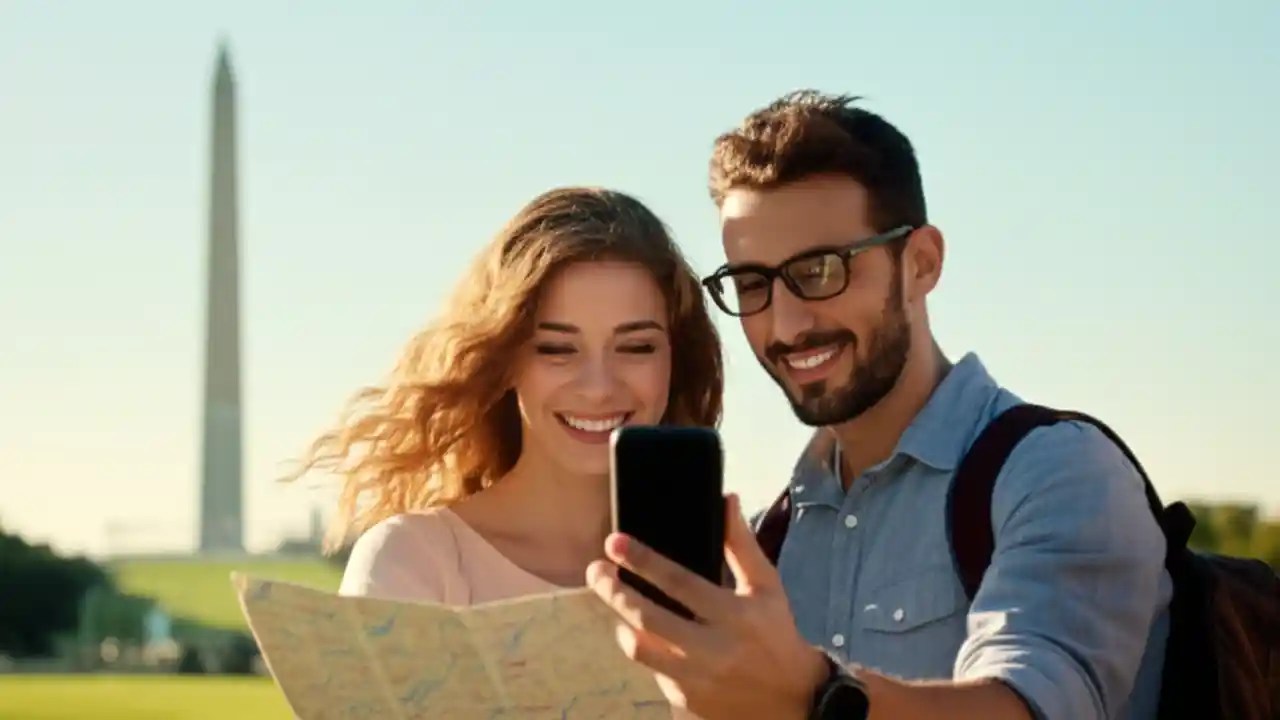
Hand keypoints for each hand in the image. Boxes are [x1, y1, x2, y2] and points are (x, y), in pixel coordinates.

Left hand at [586, 493, 828, 719]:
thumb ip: (741, 544)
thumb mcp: (766, 586)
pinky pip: (652, 670)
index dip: (643, 561)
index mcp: (733, 615)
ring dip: (622, 623)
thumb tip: (726, 499)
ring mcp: (695, 679)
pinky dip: (645, 648)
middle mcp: (712, 649)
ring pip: (640, 649)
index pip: (679, 583)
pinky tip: (644, 632)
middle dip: (614, 592)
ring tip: (617, 602)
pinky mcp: (685, 700)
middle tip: (596, 570)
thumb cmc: (775, 633)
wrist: (792, 700)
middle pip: (648, 619)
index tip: (614, 542)